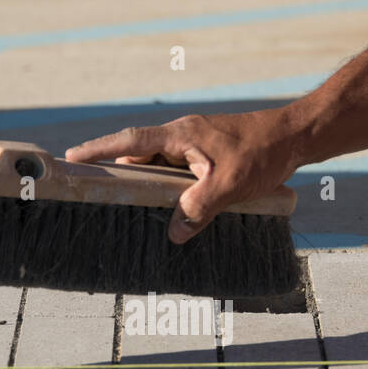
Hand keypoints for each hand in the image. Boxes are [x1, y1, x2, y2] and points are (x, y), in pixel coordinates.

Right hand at [65, 108, 305, 243]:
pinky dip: (166, 184)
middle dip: (116, 169)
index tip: (72, 158)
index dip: (99, 149)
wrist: (295, 137)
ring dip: (144, 180)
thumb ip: (198, 209)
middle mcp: (184, 135)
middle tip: (93, 189)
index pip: (131, 140)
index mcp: (182, 134)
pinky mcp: (208, 152)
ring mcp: (196, 143)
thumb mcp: (229, 185)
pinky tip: (168, 205)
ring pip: (158, 162)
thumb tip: (174, 234)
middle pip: (139, 151)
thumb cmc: (263, 153)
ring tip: (125, 203)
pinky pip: (176, 168)